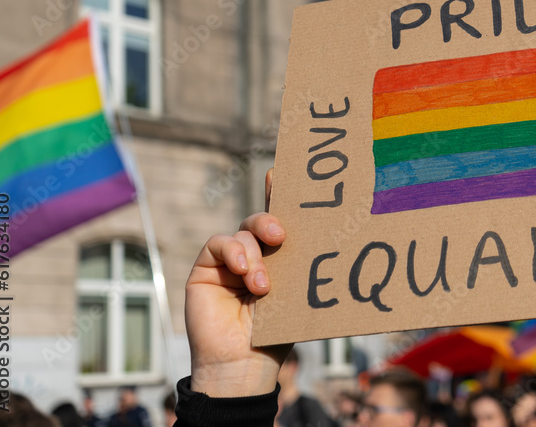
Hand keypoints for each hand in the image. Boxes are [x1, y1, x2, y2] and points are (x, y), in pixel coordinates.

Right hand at [186, 168, 291, 395]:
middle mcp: (255, 254)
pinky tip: (243, 272)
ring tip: (263, 285)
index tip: (285, 172)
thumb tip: (329, 235)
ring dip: (254, 255)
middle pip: (261, 221)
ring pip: (242, 233)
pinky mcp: (207, 268)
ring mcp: (229, 260)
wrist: (245, 363)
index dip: (283, 194)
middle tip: (281, 234)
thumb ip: (298, 263)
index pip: (282, 220)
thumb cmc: (277, 332)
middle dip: (271, 220)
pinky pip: (218, 244)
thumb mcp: (293, 291)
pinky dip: (232, 253)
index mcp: (280, 258)